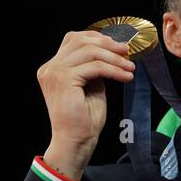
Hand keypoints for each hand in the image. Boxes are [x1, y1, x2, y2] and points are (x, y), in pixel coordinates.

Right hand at [37, 30, 137, 180]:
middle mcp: (50, 68)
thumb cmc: (84, 120)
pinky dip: (114, 70)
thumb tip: (111, 52)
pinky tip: (125, 77)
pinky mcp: (64, 80)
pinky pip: (95, 67)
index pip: (73, 39)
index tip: (118, 47)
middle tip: (127, 53)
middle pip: (81, 41)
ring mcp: (55, 73)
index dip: (97, 38)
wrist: (75, 142)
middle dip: (108, 45)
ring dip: (114, 59)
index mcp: (53, 68)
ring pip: (90, 52)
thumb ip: (94, 68)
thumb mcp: (91, 86)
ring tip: (130, 68)